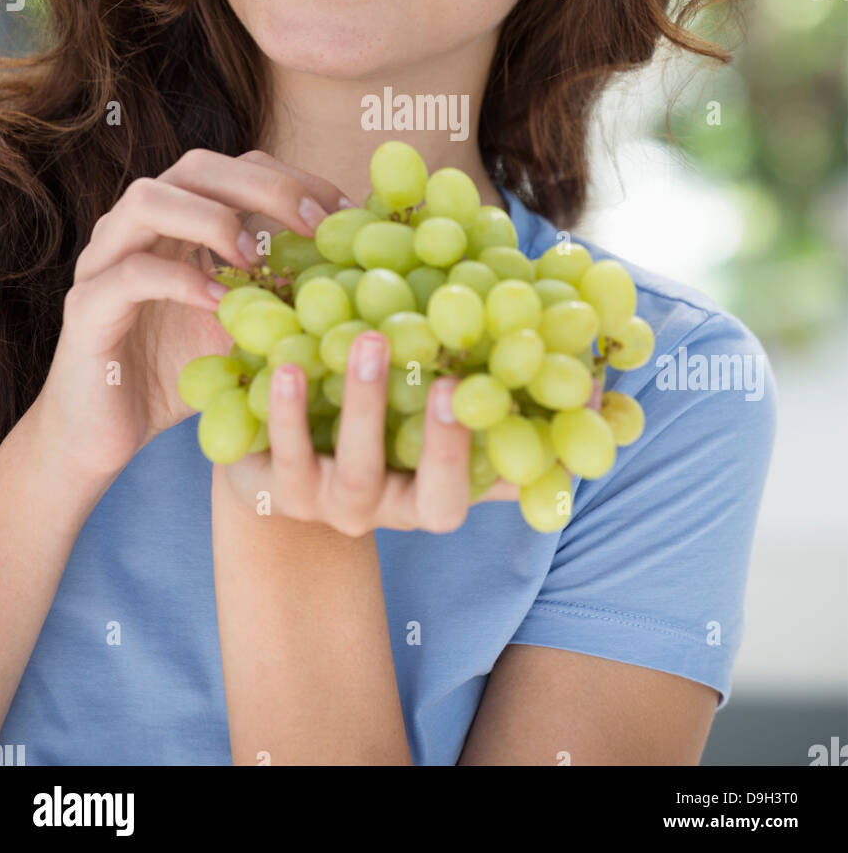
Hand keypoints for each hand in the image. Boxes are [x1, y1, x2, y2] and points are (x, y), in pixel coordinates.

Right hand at [33, 149, 351, 480]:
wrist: (107, 433)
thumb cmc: (177, 372)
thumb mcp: (243, 328)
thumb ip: (281, 296)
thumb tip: (354, 281)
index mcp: (179, 220)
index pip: (238, 167)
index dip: (294, 178)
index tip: (344, 211)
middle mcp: (137, 226)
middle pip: (195, 166)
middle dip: (262, 185)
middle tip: (314, 224)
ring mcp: (104, 259)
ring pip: (147, 199)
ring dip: (212, 220)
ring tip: (255, 258)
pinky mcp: (86, 306)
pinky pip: (130, 274)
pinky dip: (180, 282)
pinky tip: (219, 306)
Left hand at [224, 328, 519, 534]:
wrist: (272, 472)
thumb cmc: (368, 432)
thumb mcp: (422, 421)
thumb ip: (485, 403)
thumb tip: (580, 376)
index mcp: (439, 494)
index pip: (495, 485)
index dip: (518, 457)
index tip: (544, 402)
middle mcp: (394, 510)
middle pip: (437, 500)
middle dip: (448, 447)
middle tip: (452, 383)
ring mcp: (334, 507)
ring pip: (361, 471)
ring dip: (369, 405)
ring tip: (370, 341)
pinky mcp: (276, 491)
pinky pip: (287, 454)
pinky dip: (288, 411)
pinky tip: (289, 366)